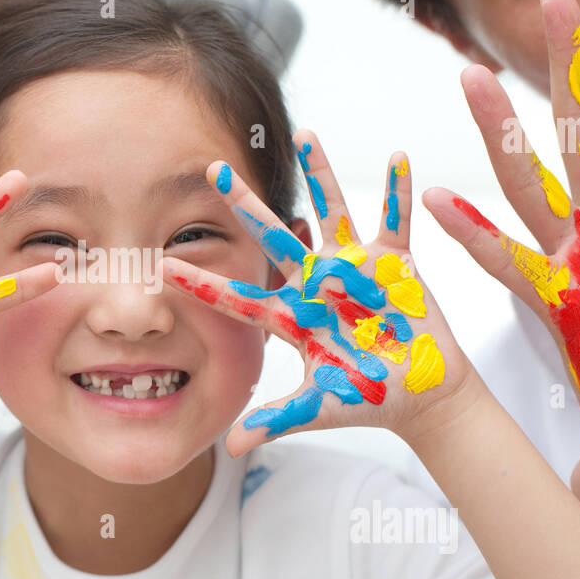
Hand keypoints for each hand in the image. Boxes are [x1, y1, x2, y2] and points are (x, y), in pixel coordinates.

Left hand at [160, 137, 475, 456]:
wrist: (420, 396)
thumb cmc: (367, 400)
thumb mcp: (318, 406)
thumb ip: (276, 419)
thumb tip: (231, 446)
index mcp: (290, 315)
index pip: (235, 294)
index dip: (199, 280)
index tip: (159, 262)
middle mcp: (314, 282)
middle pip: (272, 236)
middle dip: (243, 204)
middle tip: (212, 168)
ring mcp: (354, 267)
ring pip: (331, 212)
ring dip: (320, 175)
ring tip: (305, 132)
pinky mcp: (394, 264)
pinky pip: (394, 221)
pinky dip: (397, 192)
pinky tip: (397, 156)